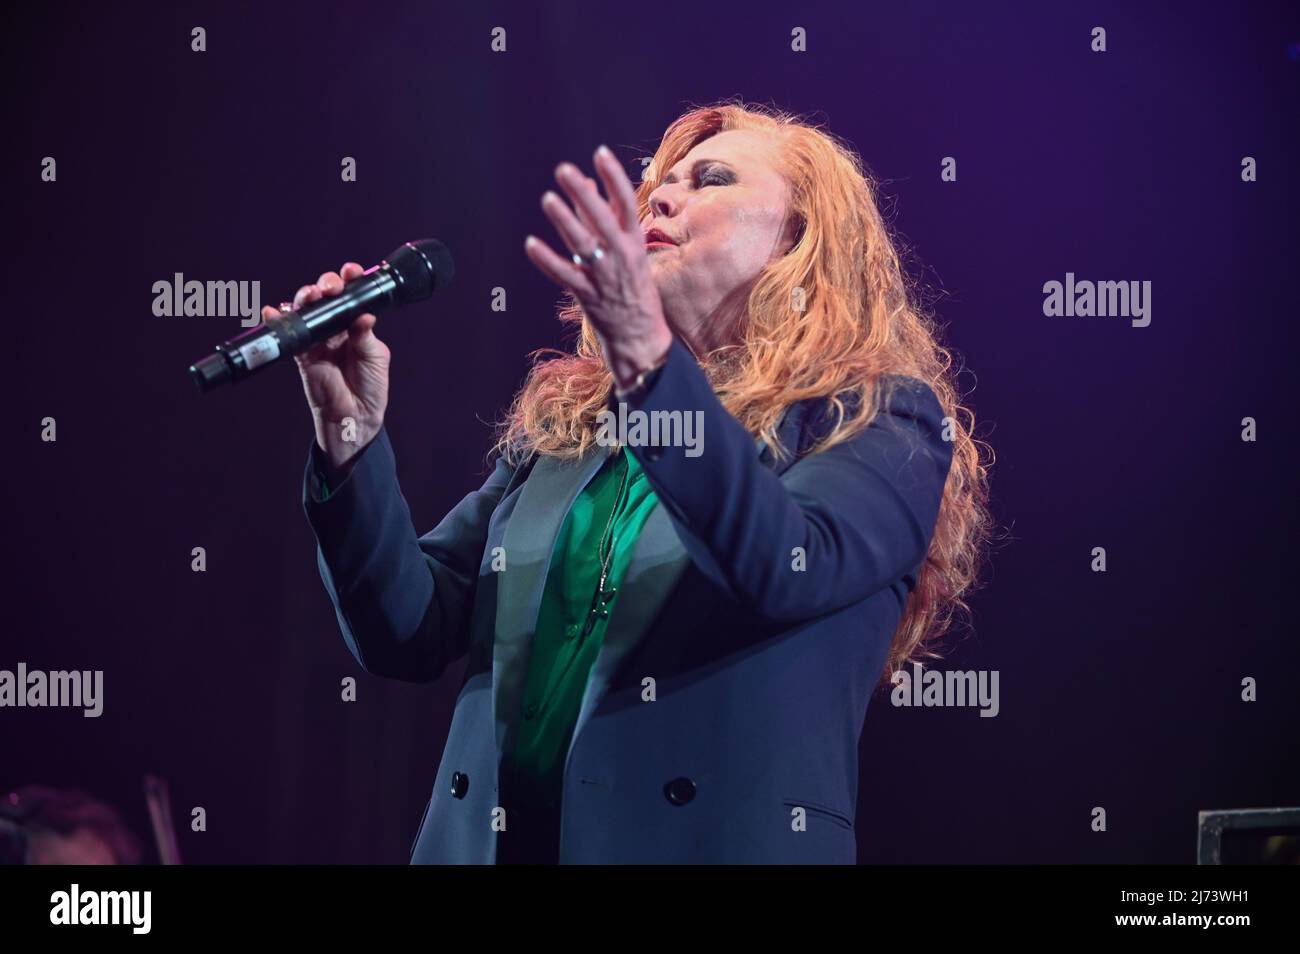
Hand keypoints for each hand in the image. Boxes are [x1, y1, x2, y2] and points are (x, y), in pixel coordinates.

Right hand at [262, 263, 390, 475]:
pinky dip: (278, 320)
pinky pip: (288, 334)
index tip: (351, 271)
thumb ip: (366, 336)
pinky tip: (274, 312)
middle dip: (325, 285)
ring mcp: (317, 338)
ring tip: (308, 296)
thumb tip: (364, 316)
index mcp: (356, 323)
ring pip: (305, 310)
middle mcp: (335, 327)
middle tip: (329, 288)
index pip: (351, 295)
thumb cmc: (370, 387)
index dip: (350, 279)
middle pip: (325, 296)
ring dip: (304, 298)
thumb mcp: (376, 358)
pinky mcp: (302, 353)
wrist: (356, 417)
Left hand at [524, 145, 673, 390]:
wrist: (640, 334)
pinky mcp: (587, 295)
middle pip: (603, 219)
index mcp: (634, 242)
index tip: (599, 153)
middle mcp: (621, 256)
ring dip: (565, 220)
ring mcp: (604, 276)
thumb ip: (607, 217)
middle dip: (583, 193)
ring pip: (583, 244)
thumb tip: (587, 184)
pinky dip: (547, 260)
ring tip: (548, 199)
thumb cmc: (633, 286)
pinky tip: (531, 244)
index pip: (627, 204)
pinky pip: (565, 274)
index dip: (614, 177)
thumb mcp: (628, 249)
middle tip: (564, 170)